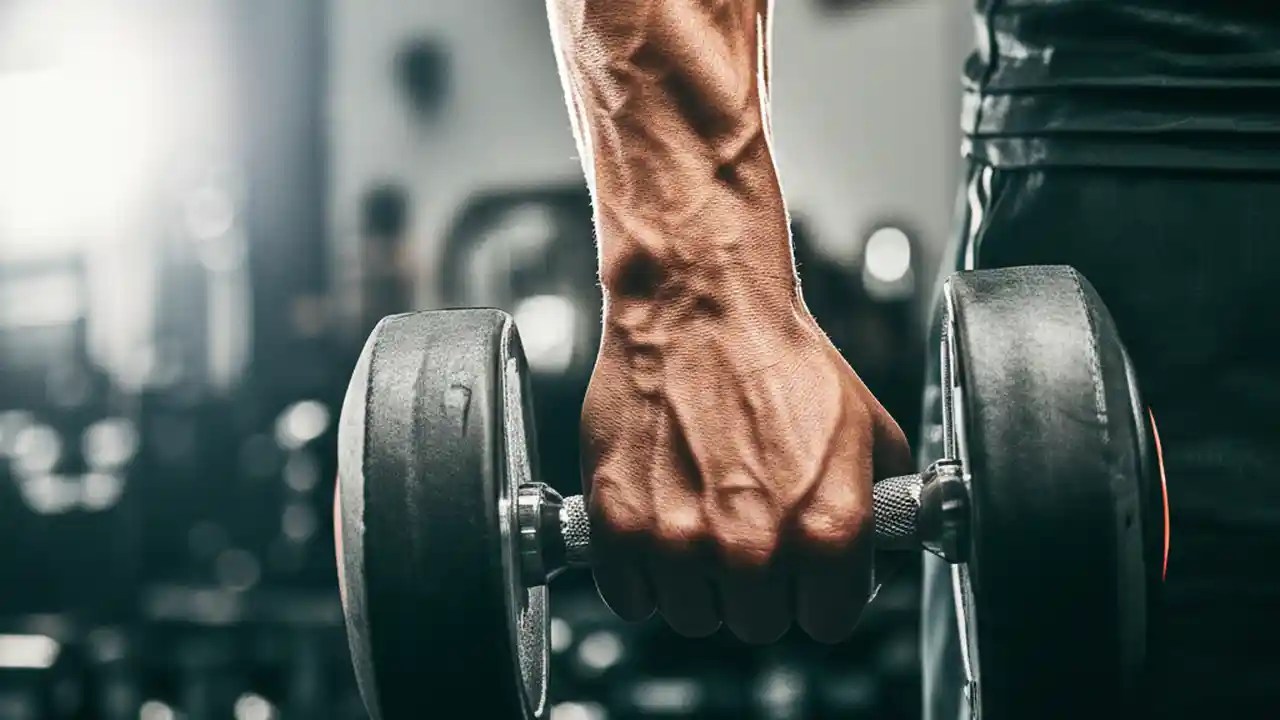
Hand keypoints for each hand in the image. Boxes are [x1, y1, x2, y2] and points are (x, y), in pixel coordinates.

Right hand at [580, 288, 911, 643]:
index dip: (817, 591)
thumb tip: (877, 561)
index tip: (802, 568)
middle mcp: (754, 547)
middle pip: (758, 624)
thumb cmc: (779, 359)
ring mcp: (680, 541)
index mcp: (826, 528)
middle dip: (758, 587)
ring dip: (698, 582)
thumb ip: (882, 511)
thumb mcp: (869, 431)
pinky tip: (659, 522)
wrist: (700, 306)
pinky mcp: (619, 525)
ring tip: (701, 521)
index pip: (827, 621)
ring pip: (693, 617)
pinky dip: (641, 572)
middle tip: (747, 531)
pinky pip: (632, 598)